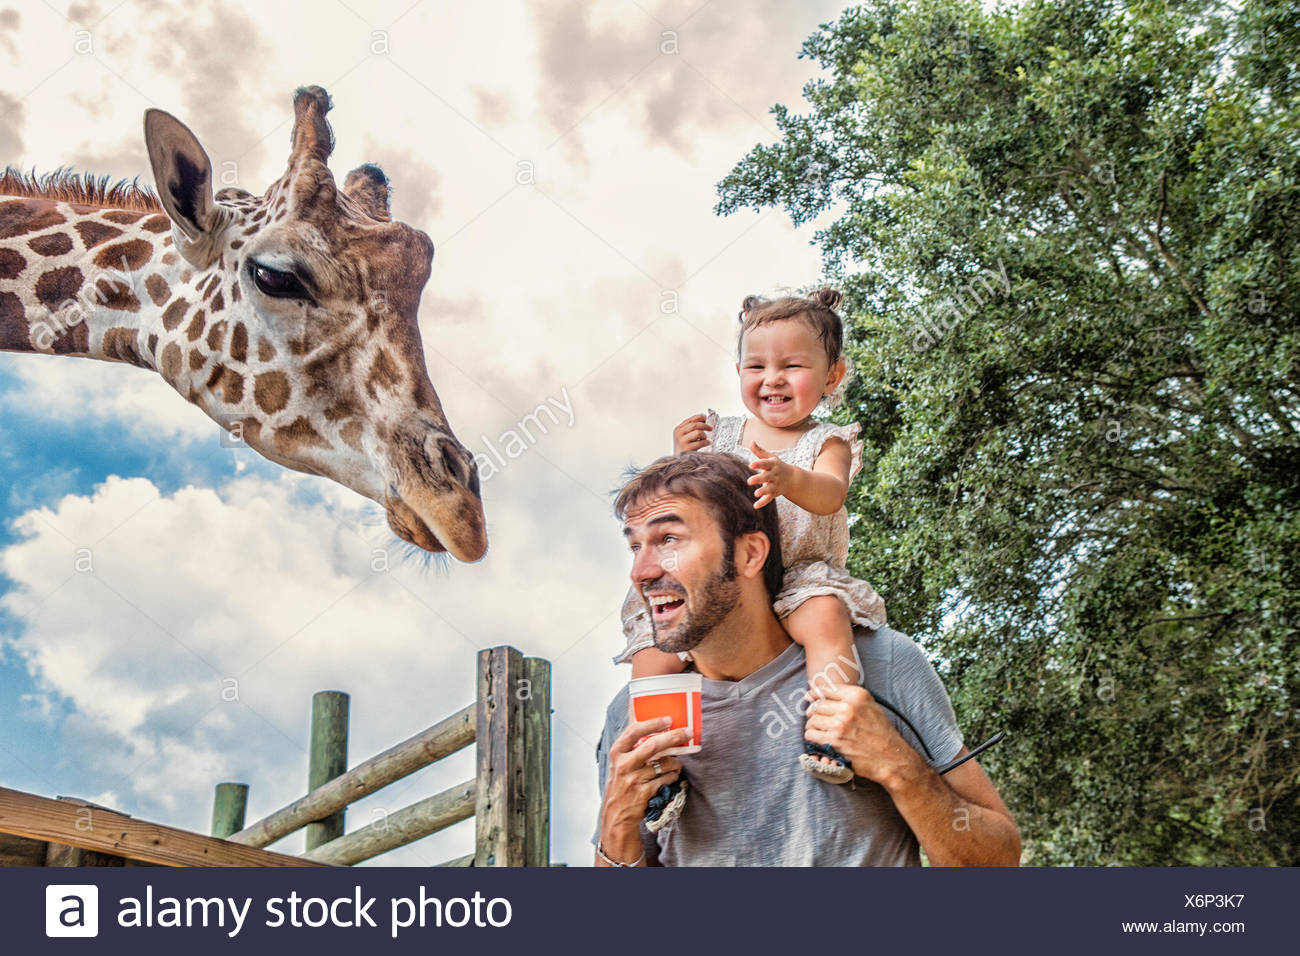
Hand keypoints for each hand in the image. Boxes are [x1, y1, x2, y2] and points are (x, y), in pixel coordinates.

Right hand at [599, 716, 688, 860]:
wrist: (616, 815)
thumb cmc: (620, 785)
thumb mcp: (619, 764)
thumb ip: (632, 748)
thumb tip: (656, 730)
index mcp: (617, 752)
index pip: (634, 731)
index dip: (653, 723)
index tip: (668, 719)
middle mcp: (624, 764)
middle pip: (653, 745)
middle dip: (674, 736)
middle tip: (688, 732)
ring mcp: (634, 779)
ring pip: (664, 763)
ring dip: (675, 762)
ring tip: (676, 764)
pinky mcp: (644, 792)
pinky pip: (666, 778)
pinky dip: (673, 776)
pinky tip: (671, 776)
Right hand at [673, 414, 711, 453]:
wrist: (679, 462)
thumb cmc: (685, 449)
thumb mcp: (685, 437)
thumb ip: (693, 429)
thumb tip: (707, 420)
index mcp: (678, 429)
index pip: (690, 420)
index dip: (700, 417)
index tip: (706, 418)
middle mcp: (678, 434)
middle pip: (695, 425)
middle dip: (705, 425)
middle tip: (711, 428)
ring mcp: (682, 441)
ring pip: (698, 432)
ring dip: (704, 435)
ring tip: (705, 439)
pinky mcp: (687, 449)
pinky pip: (700, 442)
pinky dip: (706, 442)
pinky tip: (708, 443)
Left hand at [747, 440, 790, 507]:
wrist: (793, 479)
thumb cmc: (777, 466)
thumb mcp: (771, 458)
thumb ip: (759, 451)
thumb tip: (751, 441)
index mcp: (773, 465)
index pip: (765, 463)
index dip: (758, 464)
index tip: (750, 465)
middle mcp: (774, 475)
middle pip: (767, 477)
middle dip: (759, 479)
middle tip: (749, 481)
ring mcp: (776, 485)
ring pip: (769, 489)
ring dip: (763, 491)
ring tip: (756, 493)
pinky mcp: (775, 493)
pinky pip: (769, 498)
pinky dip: (763, 502)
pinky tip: (756, 506)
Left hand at [803, 684, 922, 789]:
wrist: (891, 758)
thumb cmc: (882, 734)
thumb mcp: (871, 707)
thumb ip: (852, 699)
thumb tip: (826, 693)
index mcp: (857, 695)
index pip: (826, 689)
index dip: (815, 694)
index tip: (810, 698)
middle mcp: (848, 706)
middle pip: (817, 705)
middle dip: (814, 713)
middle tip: (816, 719)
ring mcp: (840, 723)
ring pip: (812, 719)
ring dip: (812, 726)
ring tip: (818, 730)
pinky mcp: (835, 740)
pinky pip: (811, 734)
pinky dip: (812, 737)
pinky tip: (818, 739)